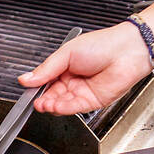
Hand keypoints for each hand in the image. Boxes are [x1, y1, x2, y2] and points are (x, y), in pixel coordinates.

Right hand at [18, 23, 149, 113]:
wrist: (126, 51)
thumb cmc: (103, 45)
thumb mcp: (67, 52)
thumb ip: (47, 68)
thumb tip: (27, 78)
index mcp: (66, 66)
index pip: (47, 80)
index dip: (37, 86)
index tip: (28, 89)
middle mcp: (74, 80)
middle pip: (53, 95)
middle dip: (43, 99)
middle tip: (35, 101)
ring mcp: (83, 92)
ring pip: (62, 103)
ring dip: (51, 105)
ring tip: (43, 104)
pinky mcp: (92, 102)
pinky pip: (74, 108)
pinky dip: (63, 108)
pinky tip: (56, 106)